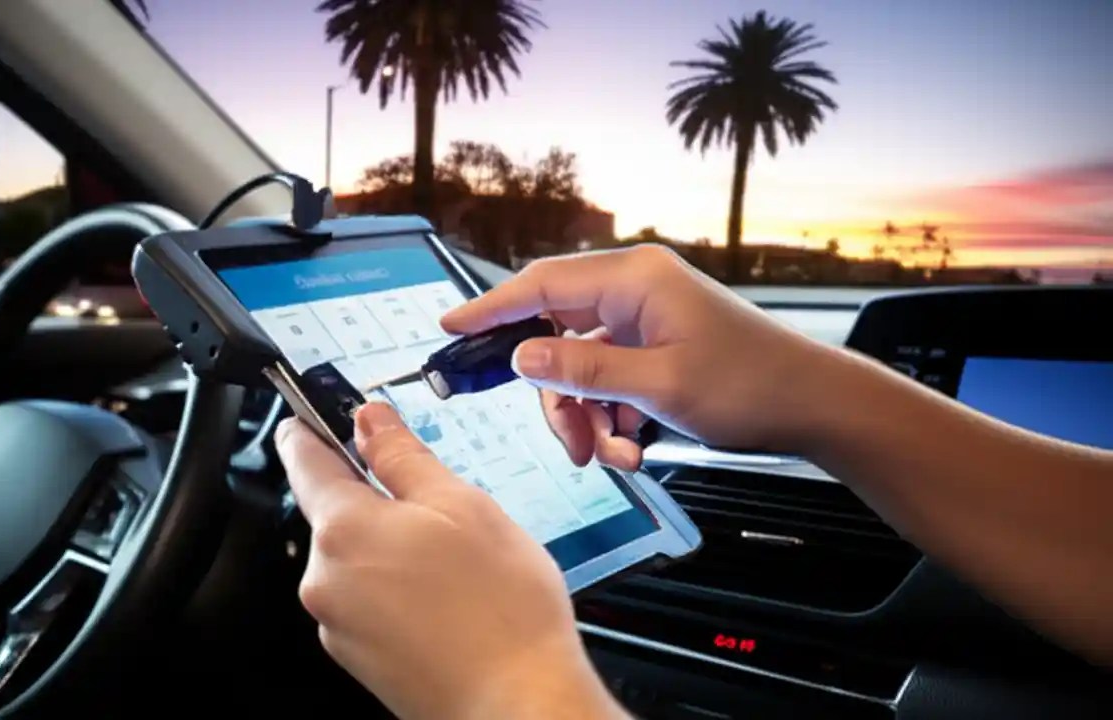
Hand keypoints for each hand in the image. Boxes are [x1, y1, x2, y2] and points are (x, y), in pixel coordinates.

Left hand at [276, 402, 626, 719]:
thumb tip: (369, 420)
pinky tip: (449, 602)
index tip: (318, 416)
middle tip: (440, 508)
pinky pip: (369, 602)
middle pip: (335, 514)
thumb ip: (403, 455)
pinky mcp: (358, 658)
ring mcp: (338, 624)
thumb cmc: (500, 610)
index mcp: (343, 528)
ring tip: (456, 566)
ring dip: (393, 548)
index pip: (302, 458)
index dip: (311, 428)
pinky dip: (399, 591)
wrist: (517, 703)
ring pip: (357, 560)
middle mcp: (325, 579)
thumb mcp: (460, 504)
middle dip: (379, 501)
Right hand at [441, 244, 827, 468]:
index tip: (451, 328)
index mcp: (635, 279)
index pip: (542, 285)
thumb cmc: (751, 385)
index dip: (492, 308)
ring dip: (587, 415)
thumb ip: (584, 370)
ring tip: (615, 455)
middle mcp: (635, 291)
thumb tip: (521, 356)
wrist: (813, 405)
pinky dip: (611, 415)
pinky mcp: (656, 346)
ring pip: (582, 367)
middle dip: (559, 397)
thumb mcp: (659, 385)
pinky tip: (633, 445)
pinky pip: (609, 379)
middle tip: (572, 444)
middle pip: (558, 336)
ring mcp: (646, 319)